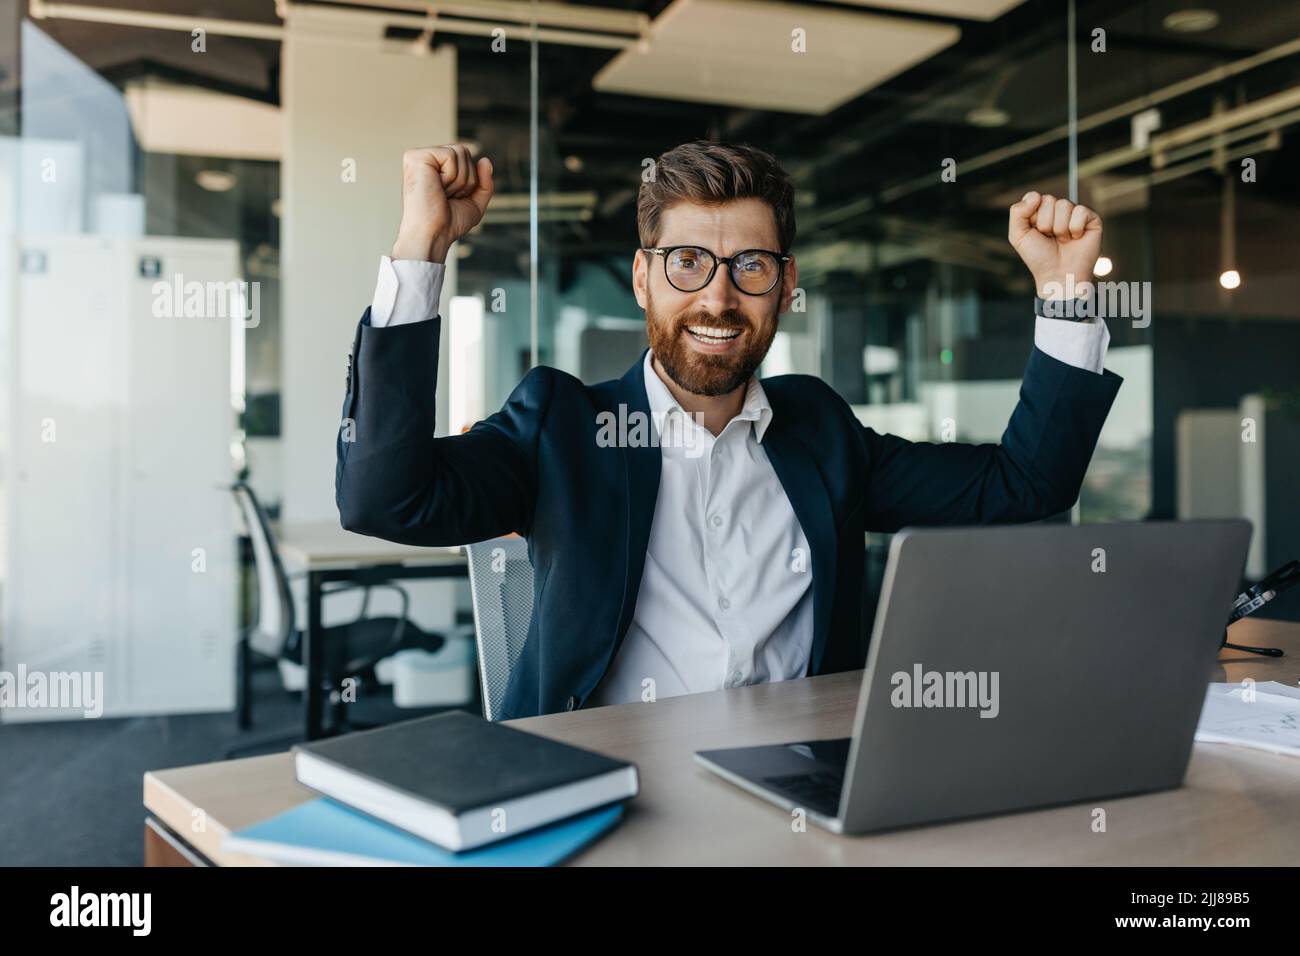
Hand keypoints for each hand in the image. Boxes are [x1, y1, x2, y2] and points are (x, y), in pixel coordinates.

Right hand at [391, 145, 493, 262]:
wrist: (434, 235)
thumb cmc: (449, 223)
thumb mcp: (474, 203)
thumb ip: (484, 183)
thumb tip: (486, 160)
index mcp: (436, 168)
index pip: (466, 157)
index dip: (470, 180)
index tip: (452, 198)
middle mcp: (425, 159)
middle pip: (464, 151)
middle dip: (466, 178)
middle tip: (447, 196)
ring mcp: (418, 156)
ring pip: (460, 151)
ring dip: (459, 180)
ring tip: (441, 193)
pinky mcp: (415, 156)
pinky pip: (450, 155)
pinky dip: (451, 176)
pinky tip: (436, 188)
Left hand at [1008, 191, 1101, 298]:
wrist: (1058, 275)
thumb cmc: (1039, 258)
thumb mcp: (1018, 236)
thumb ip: (1017, 212)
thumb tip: (1035, 195)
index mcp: (1041, 211)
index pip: (1035, 197)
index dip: (1032, 217)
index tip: (1035, 232)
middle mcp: (1059, 210)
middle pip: (1049, 200)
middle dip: (1045, 223)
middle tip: (1050, 238)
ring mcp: (1075, 213)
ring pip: (1064, 205)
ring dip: (1059, 228)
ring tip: (1062, 240)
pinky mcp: (1092, 219)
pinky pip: (1081, 211)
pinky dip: (1074, 229)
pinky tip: (1075, 239)